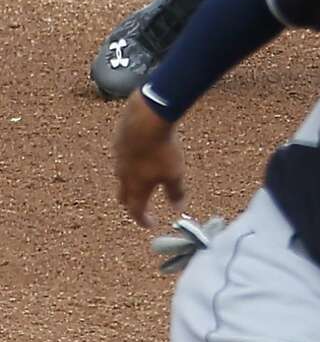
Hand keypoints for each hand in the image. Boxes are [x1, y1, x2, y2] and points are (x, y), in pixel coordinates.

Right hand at [113, 95, 184, 227]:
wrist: (145, 119)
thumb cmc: (161, 149)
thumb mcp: (174, 173)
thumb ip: (176, 192)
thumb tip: (178, 207)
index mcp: (136, 188)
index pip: (136, 211)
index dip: (143, 219)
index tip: (149, 223)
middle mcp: (123, 176)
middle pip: (123, 196)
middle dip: (131, 203)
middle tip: (140, 204)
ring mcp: (118, 158)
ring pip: (120, 175)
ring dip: (129, 181)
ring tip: (139, 179)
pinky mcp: (118, 140)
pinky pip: (121, 156)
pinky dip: (128, 161)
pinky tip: (137, 154)